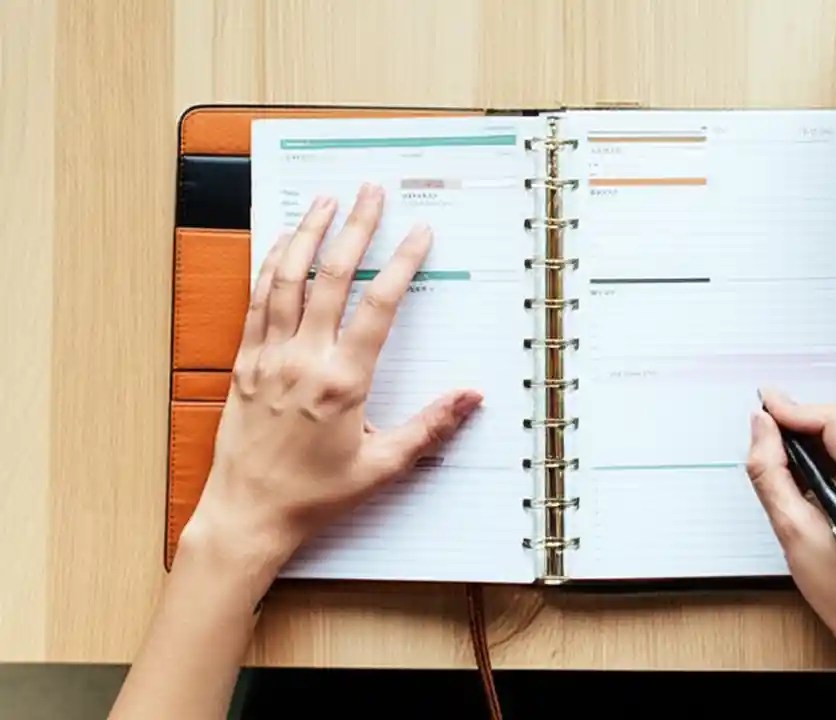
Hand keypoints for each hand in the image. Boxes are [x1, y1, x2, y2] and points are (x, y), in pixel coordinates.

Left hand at [180, 184, 481, 588]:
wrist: (248, 515)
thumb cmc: (315, 496)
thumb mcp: (383, 467)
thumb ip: (430, 426)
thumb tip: (472, 396)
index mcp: (343, 381)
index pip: (379, 306)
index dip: (403, 262)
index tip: (419, 232)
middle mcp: (304, 359)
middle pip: (333, 276)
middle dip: (355, 228)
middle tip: (371, 191)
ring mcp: (269, 357)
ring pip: (287, 278)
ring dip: (307, 234)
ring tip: (324, 200)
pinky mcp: (243, 363)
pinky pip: (256, 301)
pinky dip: (270, 266)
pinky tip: (282, 245)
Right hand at [747, 388, 835, 661]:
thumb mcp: (793, 531)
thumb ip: (771, 471)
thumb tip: (762, 427)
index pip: (835, 420)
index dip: (795, 408)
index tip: (767, 404)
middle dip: (808, 418)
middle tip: (771, 428)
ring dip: (825, 432)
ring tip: (792, 450)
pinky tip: (820, 467)